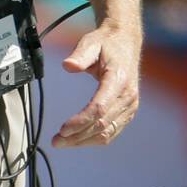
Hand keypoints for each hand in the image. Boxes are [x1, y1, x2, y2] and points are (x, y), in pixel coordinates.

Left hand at [51, 23, 140, 147]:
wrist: (124, 43)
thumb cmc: (105, 44)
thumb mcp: (91, 43)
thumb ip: (80, 54)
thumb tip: (68, 66)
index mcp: (119, 81)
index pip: (99, 108)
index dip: (81, 121)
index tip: (63, 129)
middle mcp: (128, 97)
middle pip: (102, 124)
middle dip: (78, 135)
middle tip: (56, 141)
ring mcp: (130, 106)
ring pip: (108, 132)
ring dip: (85, 141)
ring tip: (63, 142)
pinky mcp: (128, 111)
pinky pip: (113, 130)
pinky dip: (95, 138)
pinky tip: (79, 140)